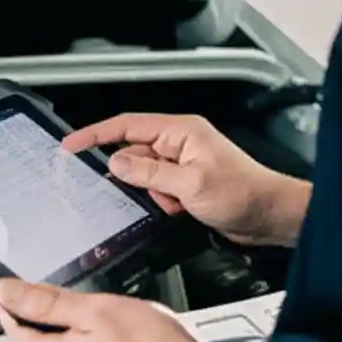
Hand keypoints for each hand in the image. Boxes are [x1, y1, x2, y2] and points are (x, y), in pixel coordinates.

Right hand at [63, 113, 309, 247]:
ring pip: (143, 175)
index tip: (71, 144)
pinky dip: (158, 201)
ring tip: (170, 203)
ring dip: (149, 192)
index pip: (127, 125)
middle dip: (130, 175)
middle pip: (133, 152)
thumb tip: (116, 162)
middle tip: (127, 188)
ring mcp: (182, 164)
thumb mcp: (190, 183)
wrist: (270, 216)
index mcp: (180, 131)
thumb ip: (149, 172)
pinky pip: (156, 188)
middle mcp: (179, 143)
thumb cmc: (243, 193)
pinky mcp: (185, 183)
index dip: (95, 134)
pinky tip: (174, 210)